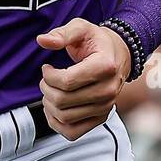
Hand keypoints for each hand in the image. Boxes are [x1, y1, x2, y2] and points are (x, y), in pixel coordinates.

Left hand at [36, 18, 131, 140]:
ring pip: (65, 117)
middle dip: (46, 88)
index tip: (47, 67)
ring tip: (51, 90)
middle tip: (47, 78)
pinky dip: (56, 123)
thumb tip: (41, 40)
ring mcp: (106, 107)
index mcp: (105, 66)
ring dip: (49, 104)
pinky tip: (54, 107)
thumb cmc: (97, 40)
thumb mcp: (81, 28)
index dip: (49, 75)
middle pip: (63, 100)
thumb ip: (62, 34)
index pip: (67, 81)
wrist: (119, 55)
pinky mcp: (100, 118)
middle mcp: (109, 90)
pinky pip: (72, 133)